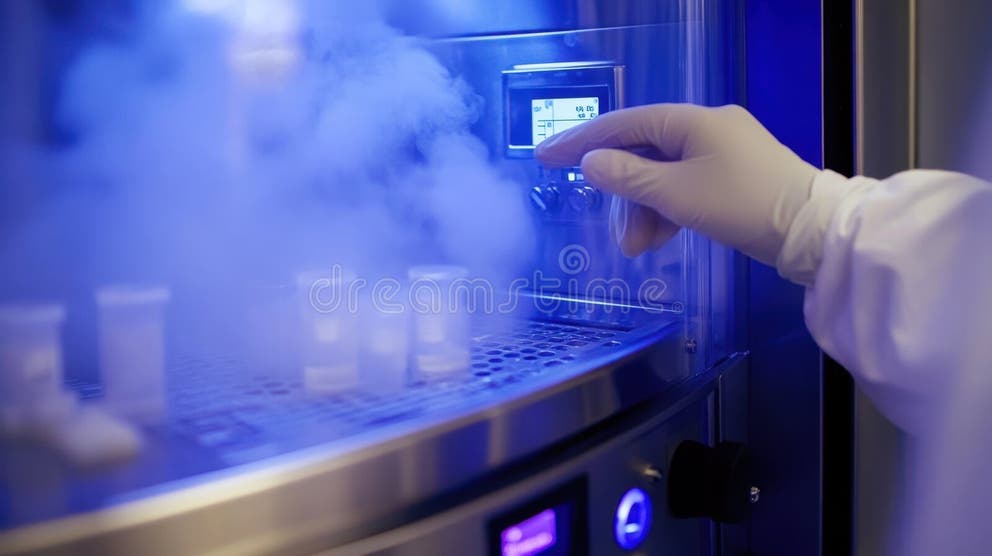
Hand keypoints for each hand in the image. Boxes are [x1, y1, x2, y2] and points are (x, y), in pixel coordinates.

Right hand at [535, 104, 819, 265]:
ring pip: (664, 177)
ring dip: (645, 212)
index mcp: (692, 121)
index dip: (581, 141)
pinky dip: (668, 212)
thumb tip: (591, 163)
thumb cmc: (742, 205)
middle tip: (617, 236)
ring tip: (640, 249)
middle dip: (624, 197)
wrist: (812, 232)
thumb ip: (629, 178)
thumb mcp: (677, 195)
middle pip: (643, 155)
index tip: (544, 157)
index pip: (623, 124)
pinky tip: (661, 239)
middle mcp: (706, 129)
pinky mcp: (733, 179)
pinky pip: (685, 189)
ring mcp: (722, 154)